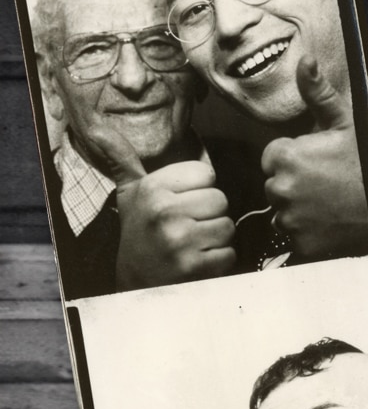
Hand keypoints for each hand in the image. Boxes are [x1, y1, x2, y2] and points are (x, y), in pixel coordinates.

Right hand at [102, 128, 235, 289]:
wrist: (135, 280)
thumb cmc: (139, 231)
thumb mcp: (129, 192)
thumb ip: (123, 159)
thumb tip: (98, 127)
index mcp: (153, 189)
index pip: (206, 173)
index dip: (199, 188)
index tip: (182, 201)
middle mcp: (165, 212)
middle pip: (221, 199)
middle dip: (210, 213)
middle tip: (188, 224)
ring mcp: (180, 240)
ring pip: (228, 226)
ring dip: (216, 237)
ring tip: (192, 242)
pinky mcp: (195, 266)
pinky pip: (229, 253)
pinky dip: (219, 259)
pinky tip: (197, 259)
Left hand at [260, 56, 367, 259]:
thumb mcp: (346, 126)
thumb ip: (318, 94)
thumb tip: (305, 61)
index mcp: (286, 156)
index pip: (273, 157)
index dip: (295, 160)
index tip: (318, 166)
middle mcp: (280, 187)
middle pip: (275, 185)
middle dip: (294, 185)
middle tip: (326, 186)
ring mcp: (289, 218)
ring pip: (281, 211)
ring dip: (298, 209)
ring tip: (328, 205)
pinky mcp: (298, 242)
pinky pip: (291, 235)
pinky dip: (305, 232)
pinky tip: (327, 223)